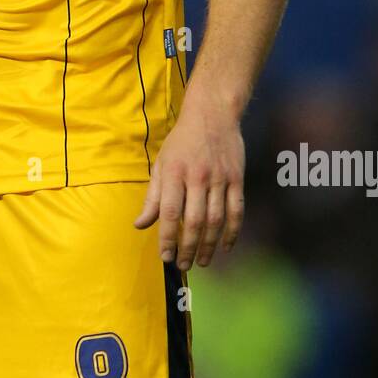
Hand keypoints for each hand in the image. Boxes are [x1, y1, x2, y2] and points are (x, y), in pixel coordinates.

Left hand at [134, 93, 244, 268]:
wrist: (213, 112)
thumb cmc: (182, 141)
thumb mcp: (162, 163)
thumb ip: (153, 196)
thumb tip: (140, 224)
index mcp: (174, 173)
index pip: (169, 213)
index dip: (167, 238)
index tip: (165, 256)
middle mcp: (197, 176)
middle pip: (194, 221)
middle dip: (188, 248)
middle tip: (184, 265)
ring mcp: (220, 177)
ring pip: (216, 219)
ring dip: (209, 245)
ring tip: (203, 262)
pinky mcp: (237, 177)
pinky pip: (236, 210)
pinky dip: (232, 231)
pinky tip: (225, 247)